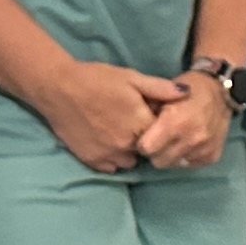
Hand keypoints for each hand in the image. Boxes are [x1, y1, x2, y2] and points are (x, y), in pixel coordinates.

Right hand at [38, 59, 185, 174]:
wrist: (58, 88)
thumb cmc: (97, 79)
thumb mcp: (131, 78)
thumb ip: (160, 89)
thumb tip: (188, 93)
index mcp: (141, 123)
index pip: (164, 133)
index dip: (159, 124)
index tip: (150, 114)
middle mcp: (127, 144)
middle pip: (149, 149)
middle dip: (146, 139)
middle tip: (134, 123)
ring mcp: (109, 155)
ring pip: (131, 161)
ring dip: (131, 151)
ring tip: (121, 133)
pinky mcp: (92, 161)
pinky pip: (112, 167)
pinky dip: (114, 158)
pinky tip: (108, 141)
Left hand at [136, 69, 233, 171]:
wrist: (222, 92)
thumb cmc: (189, 89)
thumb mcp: (165, 93)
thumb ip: (148, 112)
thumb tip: (133, 129)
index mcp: (175, 122)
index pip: (146, 148)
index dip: (143, 142)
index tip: (146, 136)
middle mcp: (191, 139)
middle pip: (158, 161)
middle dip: (156, 152)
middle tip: (160, 139)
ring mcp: (203, 150)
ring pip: (173, 165)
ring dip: (170, 155)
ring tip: (174, 140)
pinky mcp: (212, 157)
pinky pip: (189, 165)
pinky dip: (185, 156)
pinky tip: (187, 143)